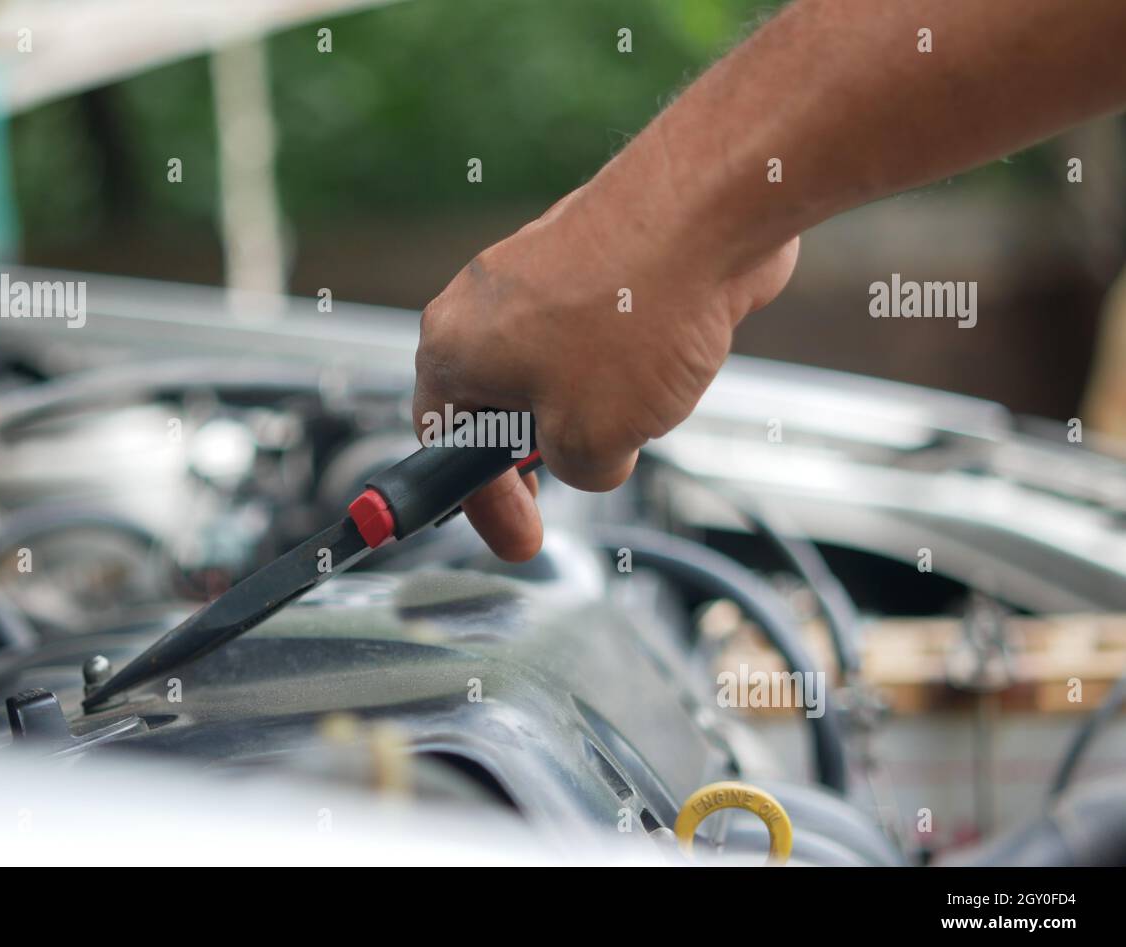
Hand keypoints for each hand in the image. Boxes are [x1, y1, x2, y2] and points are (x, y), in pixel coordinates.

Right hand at [413, 154, 798, 560]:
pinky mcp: (595, 256)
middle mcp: (484, 302)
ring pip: (549, 365)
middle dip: (535, 449)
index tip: (520, 535)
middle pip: (493, 400)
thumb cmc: (633, 315)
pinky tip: (662, 369)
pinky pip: (594, 331)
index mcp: (454, 348)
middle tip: (572, 479)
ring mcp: (539, 272)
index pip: (442, 443)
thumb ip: (577, 472)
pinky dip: (619, 363)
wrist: (706, 210)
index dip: (480, 501)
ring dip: (584, 404)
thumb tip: (591, 461)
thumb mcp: (592, 443)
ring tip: (633, 414)